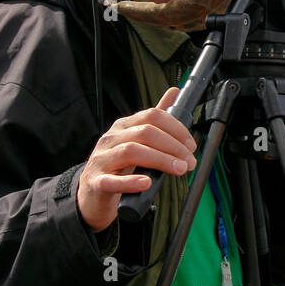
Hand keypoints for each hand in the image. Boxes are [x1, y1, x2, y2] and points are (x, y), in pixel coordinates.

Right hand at [76, 86, 197, 231]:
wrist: (93, 194)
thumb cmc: (118, 166)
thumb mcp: (137, 140)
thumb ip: (156, 119)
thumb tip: (174, 91)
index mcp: (123, 126)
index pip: (152, 116)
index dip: (177, 129)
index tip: (191, 146)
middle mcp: (111, 138)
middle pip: (145, 132)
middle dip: (173, 146)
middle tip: (189, 162)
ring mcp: (101, 159)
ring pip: (131, 151)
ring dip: (160, 160)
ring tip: (178, 170)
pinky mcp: (96, 182)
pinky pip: (111, 180)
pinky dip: (130, 182)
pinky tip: (145, 183)